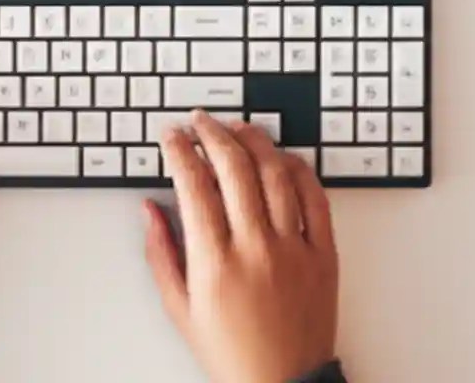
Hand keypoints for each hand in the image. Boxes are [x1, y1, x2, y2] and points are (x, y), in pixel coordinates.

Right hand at [144, 110, 338, 382]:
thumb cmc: (231, 352)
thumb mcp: (179, 307)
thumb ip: (161, 252)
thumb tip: (150, 208)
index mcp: (214, 262)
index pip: (193, 184)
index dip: (179, 150)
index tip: (171, 137)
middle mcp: (255, 248)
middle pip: (233, 167)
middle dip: (211, 133)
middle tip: (199, 122)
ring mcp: (293, 248)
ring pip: (275, 172)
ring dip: (253, 140)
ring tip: (236, 128)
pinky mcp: (324, 253)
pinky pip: (315, 196)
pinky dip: (298, 168)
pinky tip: (281, 157)